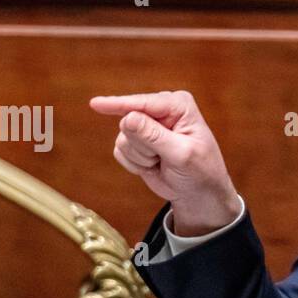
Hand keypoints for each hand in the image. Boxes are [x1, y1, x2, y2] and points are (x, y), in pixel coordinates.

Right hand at [89, 89, 242, 235]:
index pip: (143, 103)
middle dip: (142, 146)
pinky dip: (134, 164)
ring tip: (161, 162)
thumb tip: (128, 118)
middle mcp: (160, 110)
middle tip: (163, 157)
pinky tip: (153, 166)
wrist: (199, 194)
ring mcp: (146, 125)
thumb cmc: (201, 172)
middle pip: (129, 121)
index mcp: (178, 105)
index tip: (96, 104)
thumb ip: (154, 136)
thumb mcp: (182, 154)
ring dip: (140, 157)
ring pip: (123, 138)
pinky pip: (119, 151)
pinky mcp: (135, 142)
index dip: (119, 105)